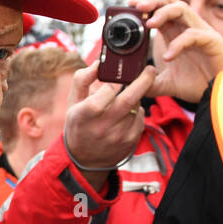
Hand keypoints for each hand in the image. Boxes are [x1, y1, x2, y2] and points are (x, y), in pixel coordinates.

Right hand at [62, 62, 159, 192]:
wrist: (84, 160)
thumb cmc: (79, 125)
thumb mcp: (73, 102)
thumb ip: (83, 79)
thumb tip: (99, 63)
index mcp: (86, 114)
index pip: (107, 91)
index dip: (117, 79)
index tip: (122, 72)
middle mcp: (103, 126)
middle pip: (129, 99)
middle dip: (143, 81)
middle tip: (150, 70)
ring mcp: (118, 136)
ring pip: (137, 108)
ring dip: (138, 97)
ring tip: (131, 94)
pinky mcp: (130, 141)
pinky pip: (141, 119)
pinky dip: (137, 111)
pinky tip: (128, 112)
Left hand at [132, 0, 222, 102]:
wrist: (220, 92)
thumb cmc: (199, 83)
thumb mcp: (168, 84)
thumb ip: (151, 83)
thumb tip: (134, 87)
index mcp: (176, 33)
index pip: (161, 10)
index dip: (147, 4)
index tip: (131, 5)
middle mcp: (187, 28)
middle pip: (170, 2)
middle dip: (153, 0)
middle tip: (137, 7)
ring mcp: (200, 32)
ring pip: (182, 9)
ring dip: (163, 13)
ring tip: (149, 24)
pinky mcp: (211, 41)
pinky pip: (193, 35)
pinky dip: (178, 43)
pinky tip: (168, 57)